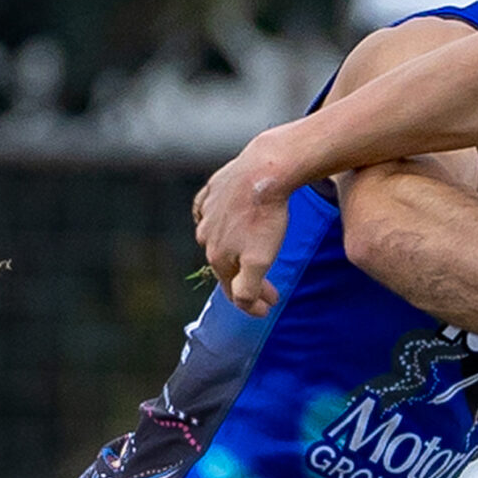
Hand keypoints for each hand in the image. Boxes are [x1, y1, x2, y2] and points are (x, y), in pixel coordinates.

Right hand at [192, 133, 302, 314]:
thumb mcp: (259, 260)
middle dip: (247, 282)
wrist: (265, 170)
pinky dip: (217, 221)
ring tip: (251, 257)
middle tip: (271, 291)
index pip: (232, 290)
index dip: (252, 302)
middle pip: (226, 266)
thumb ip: (247, 288)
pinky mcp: (213, 190)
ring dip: (234, 252)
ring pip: (217, 238)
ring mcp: (207, 212)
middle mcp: (206, 236)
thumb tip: (244, 306)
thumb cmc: (265, 216)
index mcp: (217, 256)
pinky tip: (223, 223)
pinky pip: (209, 210)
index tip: (270, 308)